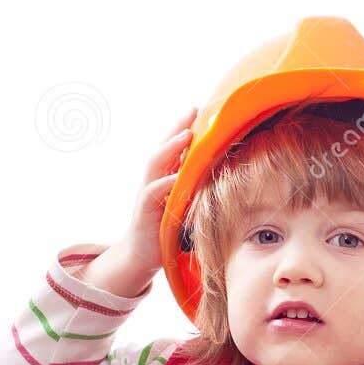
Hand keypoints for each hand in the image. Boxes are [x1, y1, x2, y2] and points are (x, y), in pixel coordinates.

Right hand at [79, 108, 194, 295]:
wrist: (141, 255)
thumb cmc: (166, 229)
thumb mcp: (184, 204)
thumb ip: (195, 188)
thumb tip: (222, 173)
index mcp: (164, 177)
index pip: (174, 148)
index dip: (184, 127)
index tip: (200, 109)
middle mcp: (153, 181)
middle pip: (163, 148)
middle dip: (177, 127)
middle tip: (193, 110)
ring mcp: (147, 195)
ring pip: (155, 165)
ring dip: (170, 148)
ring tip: (186, 134)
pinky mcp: (144, 213)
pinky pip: (151, 194)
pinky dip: (163, 184)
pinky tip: (175, 177)